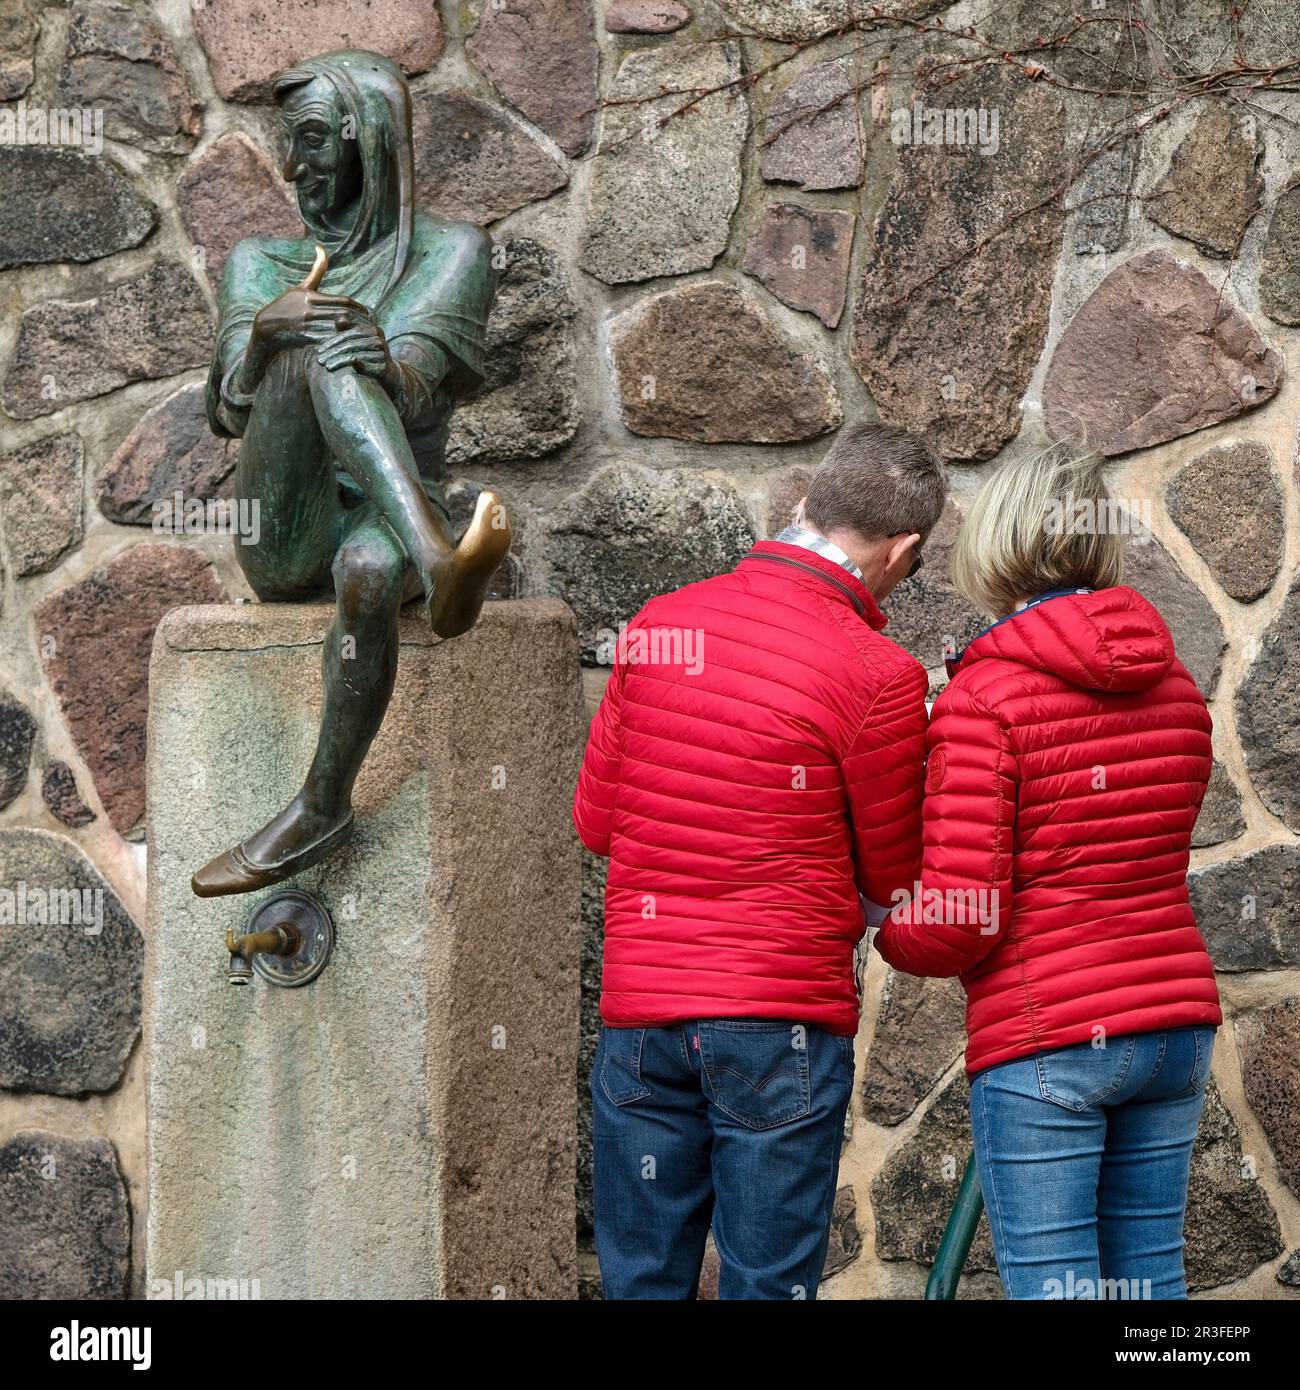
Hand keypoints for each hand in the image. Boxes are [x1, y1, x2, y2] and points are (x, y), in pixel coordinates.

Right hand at [248, 245, 374, 355]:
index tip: (368, 313)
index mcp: (311, 296)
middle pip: (343, 314)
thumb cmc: (287, 304)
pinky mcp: (304, 338)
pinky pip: (327, 341)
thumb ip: (316, 270)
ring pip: (336, 328)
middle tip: (371, 327)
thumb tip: (321, 247)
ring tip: (364, 337)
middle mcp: (309, 309)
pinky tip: (349, 346)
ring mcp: (306, 324)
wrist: (266, 325)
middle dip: (359, 321)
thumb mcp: (302, 287)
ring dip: (351, 333)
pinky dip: (339, 343)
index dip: (359, 308)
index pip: (343, 301)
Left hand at [314, 317, 394, 383]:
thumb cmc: (369, 354)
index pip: (348, 333)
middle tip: (320, 360)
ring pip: (355, 354)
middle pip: (350, 344)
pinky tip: (344, 367)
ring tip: (327, 367)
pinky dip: (356, 365)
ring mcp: (382, 352)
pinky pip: (366, 365)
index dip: (333, 341)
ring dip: (339, 361)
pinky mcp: (383, 365)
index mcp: (372, 329)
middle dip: (333, 352)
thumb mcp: (360, 341)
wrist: (389, 372)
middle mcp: (379, 339)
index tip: (320, 350)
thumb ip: (349, 332)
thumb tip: (337, 321)